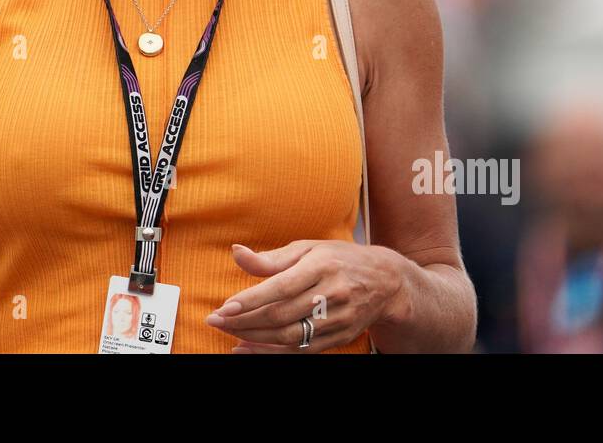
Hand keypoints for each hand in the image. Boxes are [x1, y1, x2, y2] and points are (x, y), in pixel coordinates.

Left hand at [205, 239, 410, 352]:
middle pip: (282, 315)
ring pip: (290, 337)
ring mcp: (338, 319)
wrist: (386, 281)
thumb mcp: (308, 248)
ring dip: (255, 340)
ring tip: (230, 335)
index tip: (224, 308)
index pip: (281, 287)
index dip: (251, 300)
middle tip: (216, 321)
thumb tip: (236, 253)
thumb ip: (271, 257)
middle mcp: (332, 293)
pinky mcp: (339, 337)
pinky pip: (302, 351)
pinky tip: (250, 348)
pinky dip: (272, 353)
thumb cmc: (339, 259)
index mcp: (322, 265)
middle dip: (244, 321)